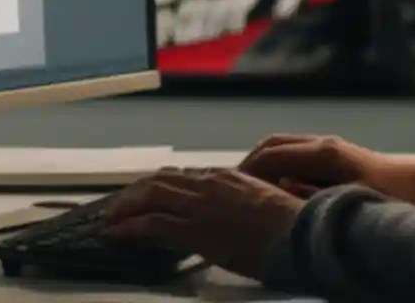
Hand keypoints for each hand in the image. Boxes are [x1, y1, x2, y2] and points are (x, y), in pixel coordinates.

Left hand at [103, 168, 303, 279]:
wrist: (303, 236)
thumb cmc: (293, 227)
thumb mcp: (266, 205)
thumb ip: (242, 203)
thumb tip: (232, 214)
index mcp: (228, 177)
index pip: (182, 177)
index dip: (159, 186)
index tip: (146, 194)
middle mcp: (210, 184)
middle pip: (160, 181)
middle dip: (135, 193)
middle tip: (119, 206)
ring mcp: (201, 205)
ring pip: (150, 197)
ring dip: (125, 207)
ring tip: (111, 219)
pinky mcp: (195, 229)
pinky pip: (151, 224)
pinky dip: (129, 227)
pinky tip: (117, 234)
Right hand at [238, 134, 414, 207]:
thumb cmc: (394, 198)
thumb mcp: (350, 202)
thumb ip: (311, 198)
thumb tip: (278, 194)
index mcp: (324, 152)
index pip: (269, 156)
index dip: (246, 172)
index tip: (229, 190)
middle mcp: (322, 144)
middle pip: (269, 145)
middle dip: (246, 166)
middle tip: (229, 190)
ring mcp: (326, 147)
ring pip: (279, 148)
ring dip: (260, 166)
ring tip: (246, 191)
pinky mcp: (331, 155)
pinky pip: (293, 155)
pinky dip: (275, 168)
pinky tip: (273, 190)